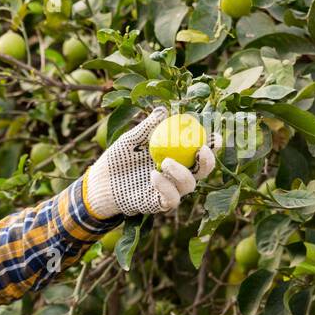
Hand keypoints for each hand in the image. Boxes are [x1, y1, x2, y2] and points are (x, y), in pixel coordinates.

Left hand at [82, 106, 216, 217]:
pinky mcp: (158, 204)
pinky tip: (154, 176)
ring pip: (189, 185)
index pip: (199, 151)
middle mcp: (177, 175)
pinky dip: (166, 187)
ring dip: (182, 173)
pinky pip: (170, 199)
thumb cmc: (117, 158)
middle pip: (202, 171)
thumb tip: (163, 110)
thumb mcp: (131, 139)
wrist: (99, 181)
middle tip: (201, 150)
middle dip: (208, 161)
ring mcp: (169, 190)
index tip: (214, 136)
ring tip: (165, 162)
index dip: (212, 145)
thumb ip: (148, 127)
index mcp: (176, 156)